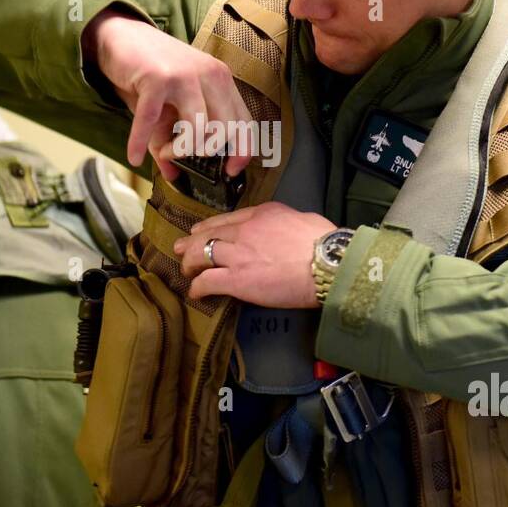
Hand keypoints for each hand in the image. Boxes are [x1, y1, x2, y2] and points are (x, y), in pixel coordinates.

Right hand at [85, 10, 254, 179]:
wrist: (122, 35)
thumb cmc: (151, 72)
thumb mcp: (169, 107)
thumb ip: (172, 140)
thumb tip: (172, 176)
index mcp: (221, 80)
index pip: (245, 122)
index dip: (242, 152)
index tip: (230, 171)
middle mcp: (210, 75)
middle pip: (226, 130)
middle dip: (203, 153)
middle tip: (180, 156)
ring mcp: (185, 75)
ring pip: (198, 129)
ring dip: (178, 149)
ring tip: (162, 151)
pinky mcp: (156, 78)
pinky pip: (152, 121)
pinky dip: (140, 143)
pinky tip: (134, 156)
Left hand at [171, 201, 336, 306]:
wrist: (326, 263)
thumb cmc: (323, 243)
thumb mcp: (302, 219)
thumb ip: (285, 222)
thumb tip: (286, 230)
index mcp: (261, 214)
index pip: (226, 219)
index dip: (208, 226)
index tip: (200, 231)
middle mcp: (243, 231)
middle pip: (207, 234)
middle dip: (191, 243)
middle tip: (181, 250)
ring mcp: (237, 254)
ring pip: (199, 255)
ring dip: (190, 264)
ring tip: (187, 272)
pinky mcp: (237, 279)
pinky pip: (207, 282)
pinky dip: (198, 287)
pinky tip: (196, 292)